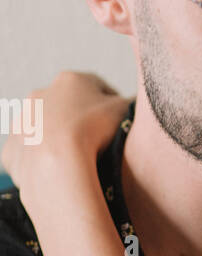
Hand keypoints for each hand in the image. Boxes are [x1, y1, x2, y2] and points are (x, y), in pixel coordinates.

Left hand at [2, 71, 128, 201]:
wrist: (57, 161)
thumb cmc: (94, 132)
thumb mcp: (126, 111)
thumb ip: (132, 104)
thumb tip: (136, 105)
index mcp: (71, 81)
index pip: (98, 88)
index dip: (113, 106)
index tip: (121, 124)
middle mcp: (41, 95)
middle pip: (66, 107)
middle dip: (81, 122)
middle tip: (100, 144)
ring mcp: (23, 123)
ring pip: (44, 130)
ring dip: (58, 141)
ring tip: (78, 162)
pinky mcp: (11, 150)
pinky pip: (29, 155)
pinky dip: (42, 163)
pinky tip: (58, 174)